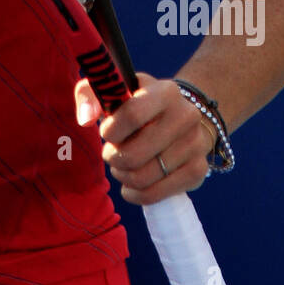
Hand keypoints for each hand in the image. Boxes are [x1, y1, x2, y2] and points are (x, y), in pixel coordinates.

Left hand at [74, 71, 216, 204]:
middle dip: (113, 158)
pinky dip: (136, 194)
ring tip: (121, 166)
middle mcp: (187, 116)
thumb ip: (89, 95)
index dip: (111, 130)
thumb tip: (85, 119)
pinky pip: (156, 194)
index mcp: (165, 91)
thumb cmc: (138, 104)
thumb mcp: (115, 90)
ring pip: (143, 177)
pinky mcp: (198, 171)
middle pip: (136, 154)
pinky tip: (131, 185)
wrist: (181, 117)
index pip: (132, 114)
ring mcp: (196, 145)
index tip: (106, 133)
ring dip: (123, 175)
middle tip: (111, 153)